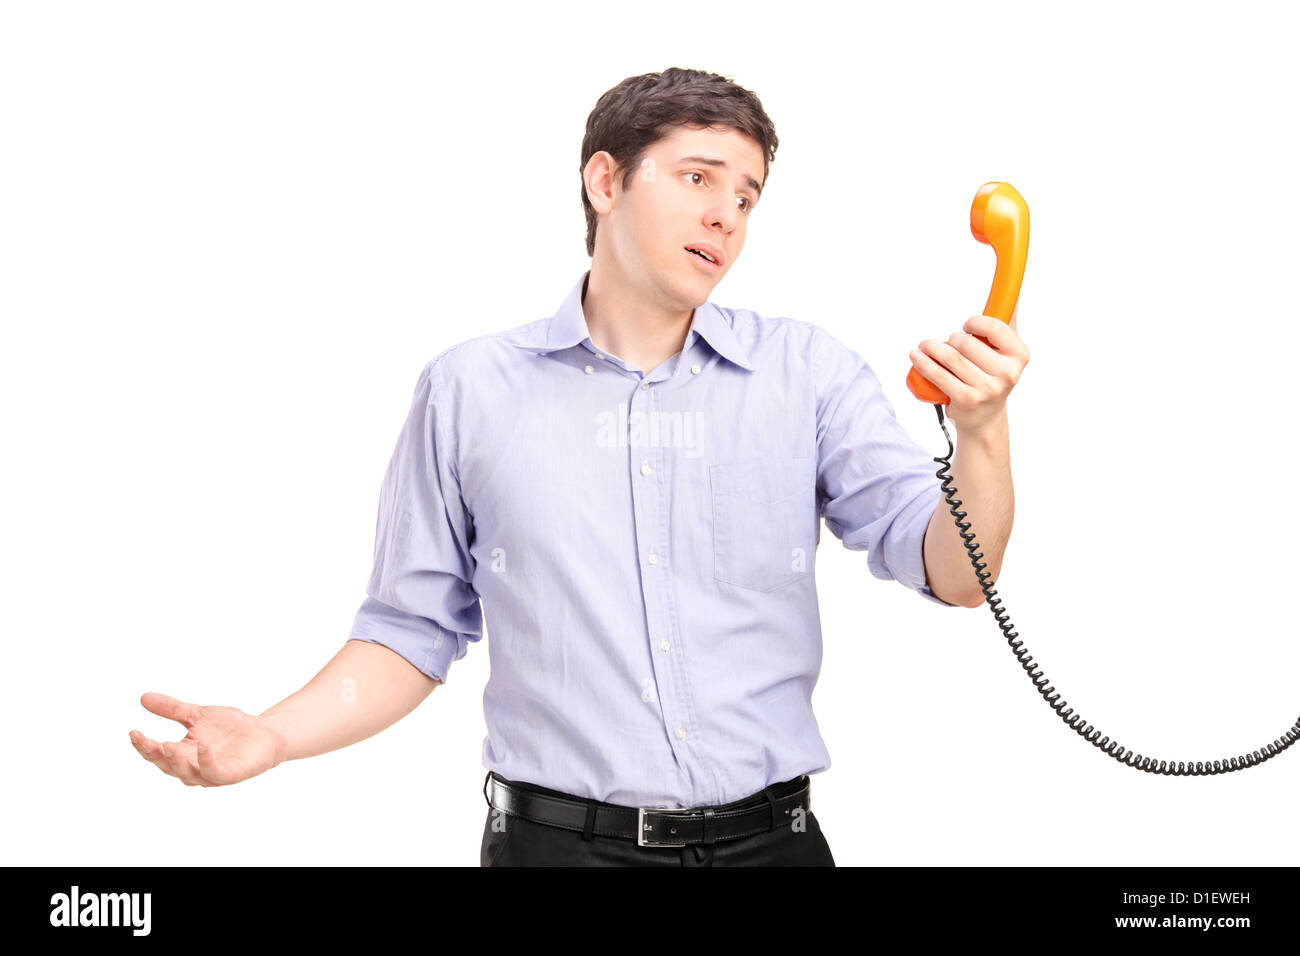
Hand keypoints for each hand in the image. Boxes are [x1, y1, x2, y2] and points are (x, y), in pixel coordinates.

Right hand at [129, 692, 284, 786]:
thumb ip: (172, 709)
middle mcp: (193, 768)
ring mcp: (211, 773)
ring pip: (187, 774)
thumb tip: (143, 697)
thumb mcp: (197, 714)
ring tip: (167, 746)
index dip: (144, 746)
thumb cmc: (229, 727)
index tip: (133, 732)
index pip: (157, 754)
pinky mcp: (230, 775)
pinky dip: (206, 762)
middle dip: (155, 755)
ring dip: (176, 761)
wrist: (264, 733)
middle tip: (146, 741)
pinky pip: (215, 772)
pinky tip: (203, 747)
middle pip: (168, 766)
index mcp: (182, 755)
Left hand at [909, 305, 1028, 433]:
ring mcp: (987, 388)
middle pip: (967, 343)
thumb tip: (1011, 294)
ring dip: (930, 348)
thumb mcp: (1005, 351)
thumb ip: (1006, 322)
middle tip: (945, 342)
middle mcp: (1007, 373)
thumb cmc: (992, 376)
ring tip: (923, 346)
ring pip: (950, 358)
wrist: (985, 417)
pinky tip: (916, 357)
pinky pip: (939, 375)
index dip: (976, 323)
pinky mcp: (967, 399)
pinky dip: (923, 363)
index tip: (966, 326)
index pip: (995, 327)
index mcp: (1019, 355)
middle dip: (951, 339)